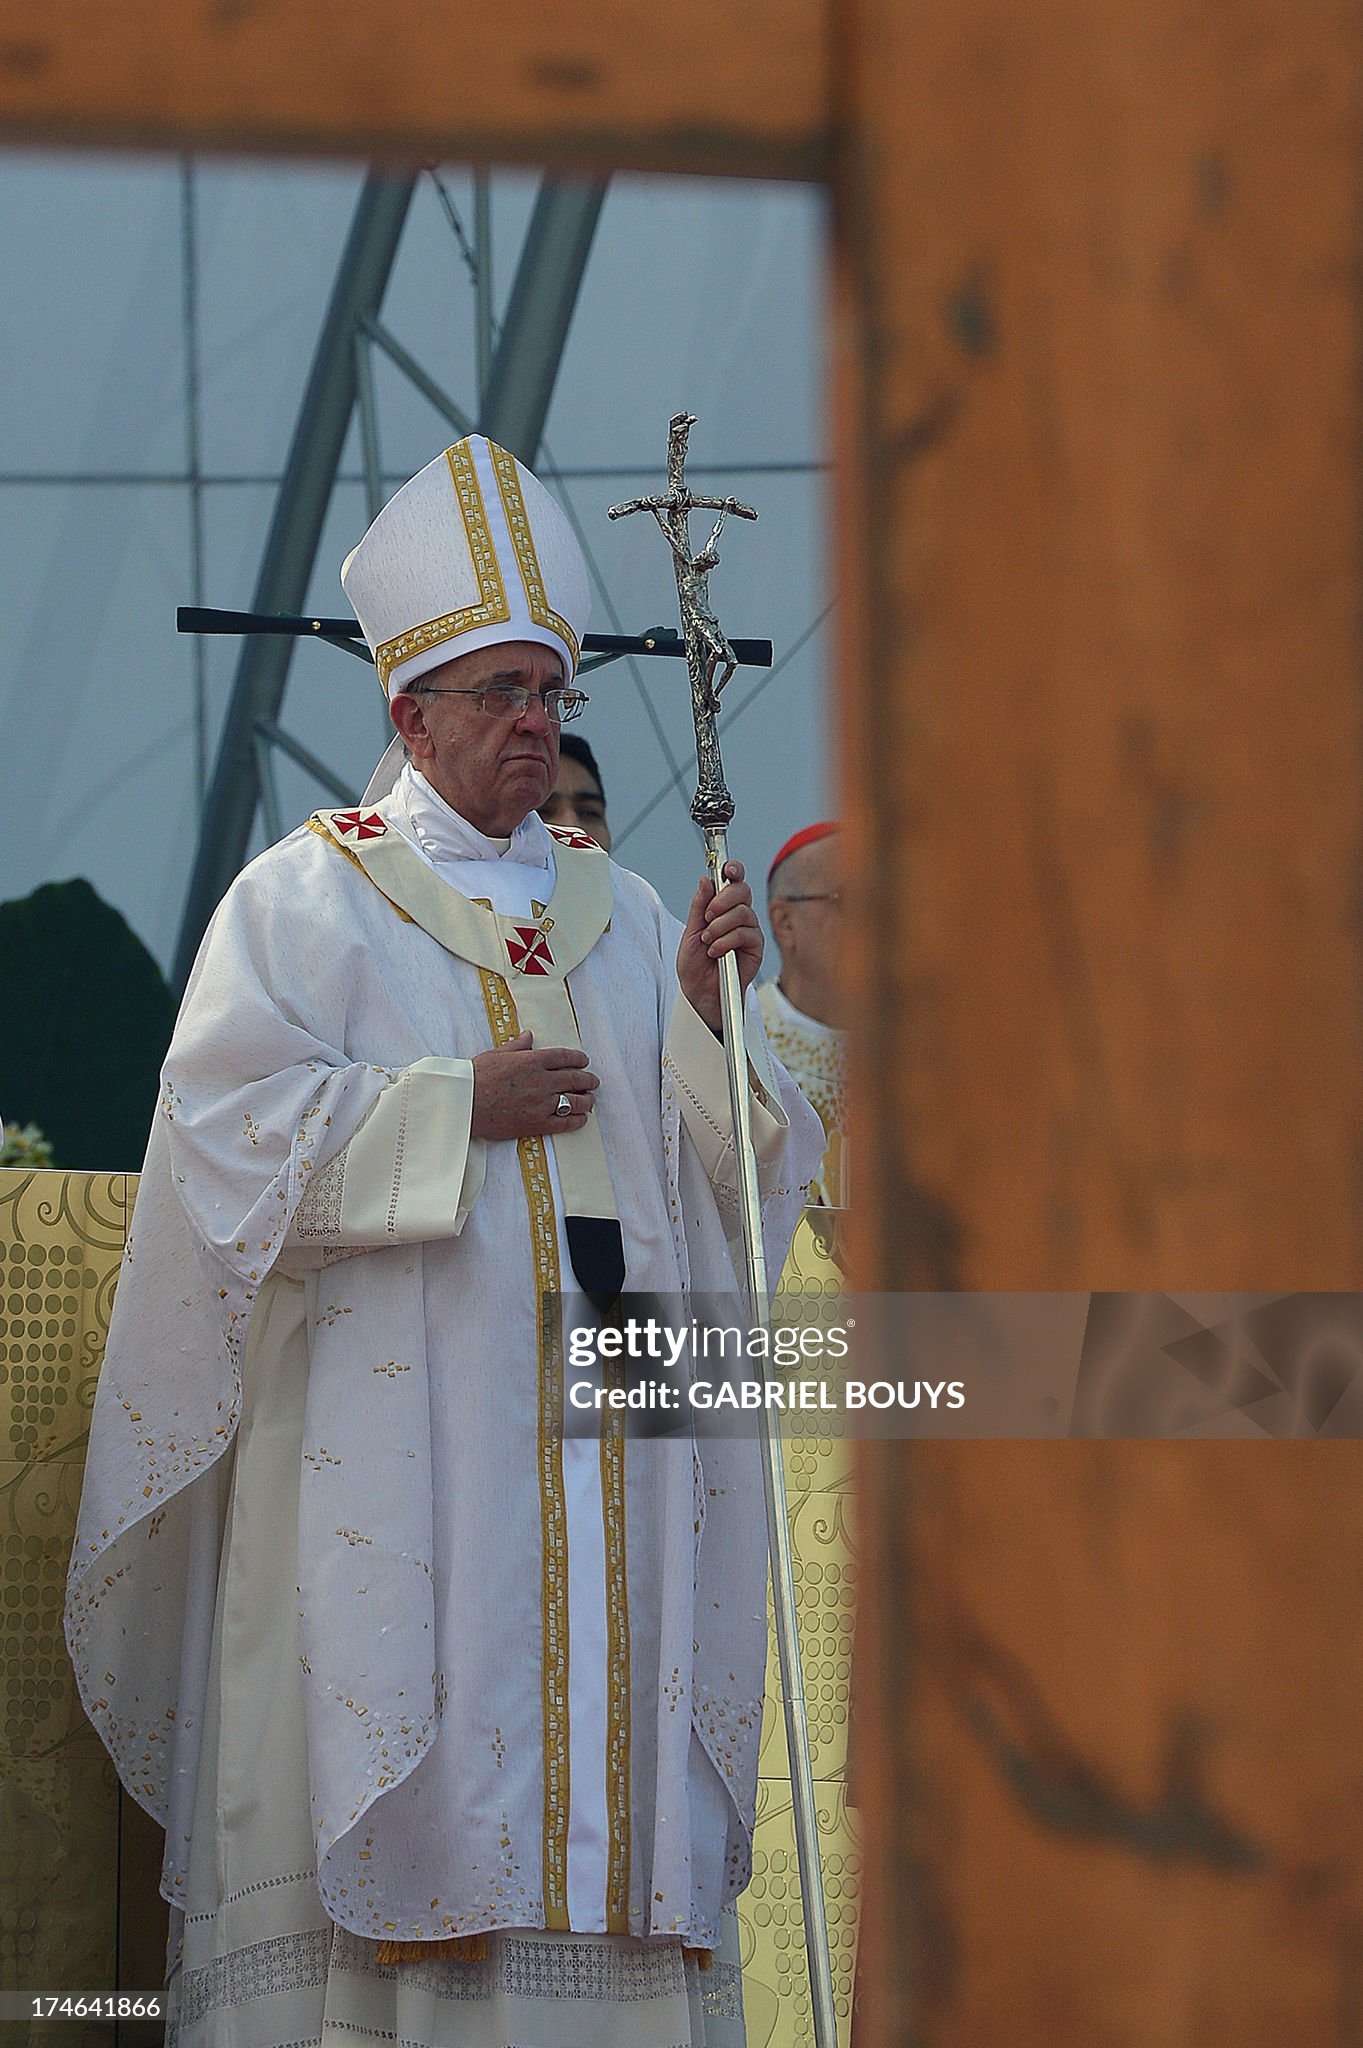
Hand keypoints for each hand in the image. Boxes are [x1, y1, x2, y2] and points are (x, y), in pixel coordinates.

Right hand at [470, 1030, 598, 1138]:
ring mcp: (541, 1103)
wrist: (464, 1104)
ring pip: (575, 1101)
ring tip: (590, 1100)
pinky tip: (582, 1119)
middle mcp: (542, 1081)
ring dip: (587, 1100)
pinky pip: (565, 1123)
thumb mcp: (497, 1054)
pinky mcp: (537, 1123)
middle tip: (593, 1081)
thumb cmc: (476, 1077)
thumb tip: (529, 1035)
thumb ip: (517, 1046)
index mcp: (532, 1061)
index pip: (565, 1057)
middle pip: (575, 1079)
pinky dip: (577, 1120)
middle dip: (588, 1080)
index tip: (584, 1061)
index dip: (579, 1059)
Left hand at [676, 861, 763, 1034]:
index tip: (727, 868)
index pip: (733, 882)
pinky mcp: (755, 949)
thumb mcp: (690, 933)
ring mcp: (749, 932)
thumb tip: (706, 879)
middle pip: (742, 891)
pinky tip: (716, 951)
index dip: (733, 870)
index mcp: (722, 909)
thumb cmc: (695, 967)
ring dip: (721, 926)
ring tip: (708, 942)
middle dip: (723, 899)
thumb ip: (699, 907)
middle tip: (709, 915)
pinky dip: (728, 940)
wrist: (700, 994)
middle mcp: (739, 917)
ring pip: (743, 912)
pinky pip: (746, 934)